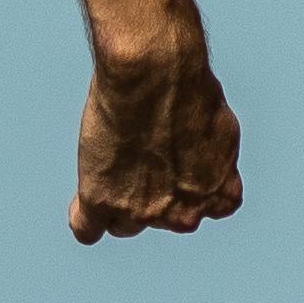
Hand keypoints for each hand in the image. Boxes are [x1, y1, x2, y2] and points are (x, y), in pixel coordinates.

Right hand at [71, 40, 241, 242]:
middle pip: (159, 218)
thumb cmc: (189, 88)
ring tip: (111, 160)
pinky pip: (87, 229)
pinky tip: (83, 201)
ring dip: (118, 202)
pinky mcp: (101, 201)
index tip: (173, 164)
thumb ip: (210, 158)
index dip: (184, 187)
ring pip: (123, 224)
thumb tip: (196, 159)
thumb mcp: (220, 128)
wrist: (154, 74)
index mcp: (220, 195)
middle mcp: (184, 213)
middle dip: (152, 194)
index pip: (201, 210)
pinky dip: (84, 217)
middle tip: (139, 152)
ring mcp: (142, 213)